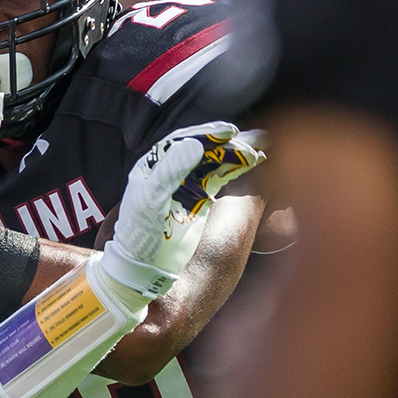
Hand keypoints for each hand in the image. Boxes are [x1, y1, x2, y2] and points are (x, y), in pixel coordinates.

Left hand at [100, 123, 264, 300]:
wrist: (143, 265)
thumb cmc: (139, 234)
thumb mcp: (150, 201)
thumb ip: (170, 172)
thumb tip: (195, 145)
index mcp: (153, 165)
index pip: (181, 141)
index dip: (205, 134)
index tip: (228, 132)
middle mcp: (170, 170)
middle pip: (202, 149)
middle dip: (227, 143)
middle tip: (253, 141)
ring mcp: (185, 185)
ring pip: (214, 162)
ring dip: (235, 155)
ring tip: (258, 151)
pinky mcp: (199, 200)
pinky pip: (220, 179)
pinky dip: (236, 170)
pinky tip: (253, 163)